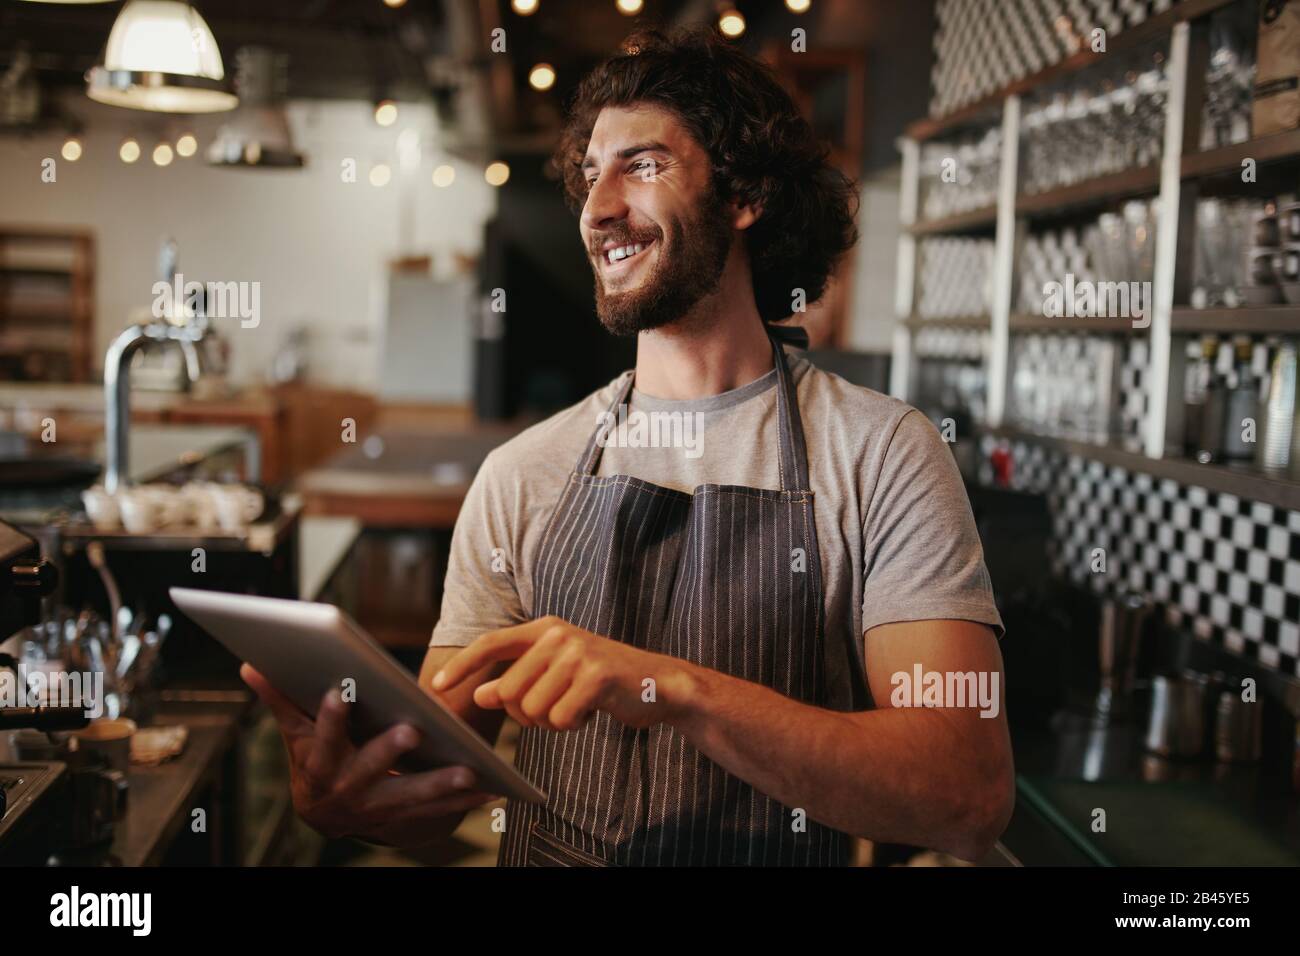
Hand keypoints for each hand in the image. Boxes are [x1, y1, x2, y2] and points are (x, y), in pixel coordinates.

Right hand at [241, 664, 495, 846]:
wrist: (325, 814)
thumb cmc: (313, 758)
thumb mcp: (295, 733)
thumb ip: (280, 699)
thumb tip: (249, 662)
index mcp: (319, 765)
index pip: (322, 738)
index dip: (329, 718)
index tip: (339, 690)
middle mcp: (346, 790)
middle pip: (367, 771)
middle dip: (387, 751)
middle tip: (411, 730)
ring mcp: (375, 809)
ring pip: (408, 797)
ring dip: (438, 785)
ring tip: (467, 770)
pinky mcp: (402, 819)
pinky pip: (436, 813)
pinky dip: (463, 802)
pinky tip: (490, 788)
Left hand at [431, 616, 691, 731]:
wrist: (657, 683)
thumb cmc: (599, 682)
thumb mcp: (554, 676)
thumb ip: (517, 681)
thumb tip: (479, 693)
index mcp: (543, 629)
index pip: (491, 644)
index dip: (461, 665)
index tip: (436, 687)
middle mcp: (558, 634)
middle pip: (510, 691)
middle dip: (526, 714)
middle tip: (555, 709)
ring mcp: (578, 653)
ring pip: (533, 709)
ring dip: (552, 721)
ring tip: (576, 706)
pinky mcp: (596, 676)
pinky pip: (560, 718)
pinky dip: (572, 725)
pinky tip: (591, 712)